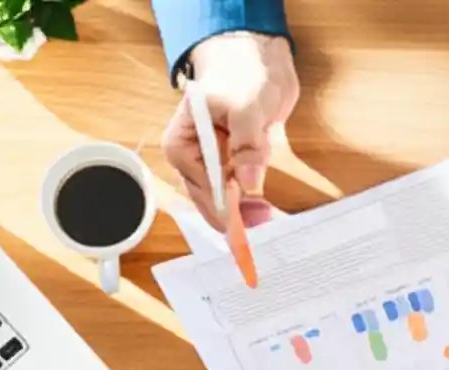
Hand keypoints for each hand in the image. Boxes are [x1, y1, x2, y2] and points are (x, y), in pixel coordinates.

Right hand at [161, 32, 298, 230]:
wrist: (258, 56)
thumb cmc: (241, 72)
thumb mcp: (245, 106)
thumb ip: (246, 145)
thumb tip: (249, 181)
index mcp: (182, 142)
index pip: (200, 184)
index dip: (220, 209)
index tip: (236, 230)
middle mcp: (194, 156)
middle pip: (210, 197)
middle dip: (234, 216)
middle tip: (255, 235)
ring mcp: (215, 160)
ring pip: (227, 198)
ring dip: (246, 212)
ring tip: (266, 221)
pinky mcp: (235, 161)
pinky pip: (242, 190)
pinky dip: (254, 202)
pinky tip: (266, 213)